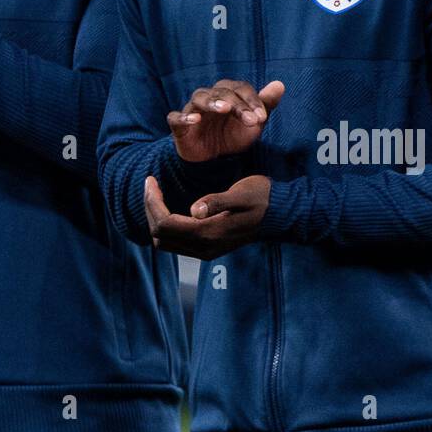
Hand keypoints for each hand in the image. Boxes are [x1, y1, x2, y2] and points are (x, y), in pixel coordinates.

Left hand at [144, 174, 270, 257]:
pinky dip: (166, 226)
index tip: (150, 180)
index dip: (152, 202)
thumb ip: (218, 202)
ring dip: (156, 219)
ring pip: (165, 243)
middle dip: (150, 209)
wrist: (281, 216)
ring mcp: (206, 251)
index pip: (165, 224)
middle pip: (159, 236)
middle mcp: (204, 248)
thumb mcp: (242, 194)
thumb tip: (194, 210)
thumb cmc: (263, 199)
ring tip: (156, 195)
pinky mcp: (208, 249)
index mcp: (209, 233)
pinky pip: (175, 243)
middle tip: (151, 184)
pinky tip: (169, 208)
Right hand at [168, 78, 283, 161]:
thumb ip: (265, 104)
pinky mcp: (179, 126)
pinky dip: (184, 117)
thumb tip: (280, 84)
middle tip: (251, 120)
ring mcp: (193, 110)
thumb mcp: (253, 124)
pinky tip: (194, 120)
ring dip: (212, 102)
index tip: (262, 117)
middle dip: (238, 105)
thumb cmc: (233, 135)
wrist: (214, 160)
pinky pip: (176, 117)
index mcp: (227, 93)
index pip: (240, 88)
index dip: (252, 100)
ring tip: (223, 109)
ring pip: (199, 98)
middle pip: (222, 92)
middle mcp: (209, 97)